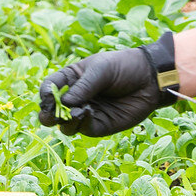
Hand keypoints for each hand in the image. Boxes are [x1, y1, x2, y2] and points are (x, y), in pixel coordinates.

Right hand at [38, 34, 176, 137]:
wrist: (150, 80)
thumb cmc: (124, 67)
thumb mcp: (101, 69)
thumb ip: (83, 86)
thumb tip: (64, 104)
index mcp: (71, 79)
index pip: (49, 88)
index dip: (45, 94)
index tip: (49, 97)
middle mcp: (75, 97)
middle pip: (51, 111)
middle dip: (47, 114)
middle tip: (51, 115)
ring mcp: (85, 112)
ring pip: (64, 124)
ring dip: (65, 120)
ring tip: (75, 112)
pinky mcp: (98, 125)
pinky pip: (82, 128)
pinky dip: (80, 123)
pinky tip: (86, 113)